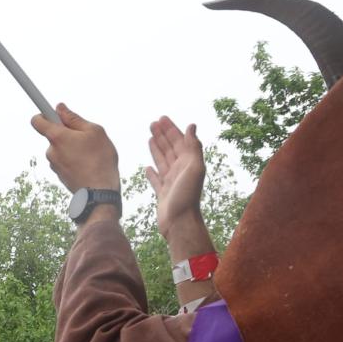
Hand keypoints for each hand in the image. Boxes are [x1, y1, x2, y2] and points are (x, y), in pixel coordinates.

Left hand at [29, 103, 118, 194]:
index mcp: (57, 137)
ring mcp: (54, 164)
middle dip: (67, 133)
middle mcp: (51, 151)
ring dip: (72, 147)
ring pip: (61, 148)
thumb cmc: (99, 159)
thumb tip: (60, 109)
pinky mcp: (59, 174)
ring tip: (89, 153)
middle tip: (84, 136)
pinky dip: (73, 158)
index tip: (49, 111)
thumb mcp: (94, 131)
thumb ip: (74, 119)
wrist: (99, 191)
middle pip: (54, 135)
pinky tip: (87, 163)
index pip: (37, 121)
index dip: (42, 114)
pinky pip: (64, 160)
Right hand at [142, 116, 204, 235]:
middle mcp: (180, 170)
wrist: (180, 222)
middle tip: (153, 123)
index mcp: (188, 163)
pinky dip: (152, 172)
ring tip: (149, 138)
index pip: (179, 141)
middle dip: (162, 135)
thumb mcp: (194, 168)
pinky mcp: (162, 193)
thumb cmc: (187, 196)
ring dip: (156, 149)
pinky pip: (156, 179)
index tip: (162, 119)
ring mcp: (171, 182)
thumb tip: (192, 126)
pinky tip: (147, 167)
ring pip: (162, 161)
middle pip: (170, 148)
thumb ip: (194, 147)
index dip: (171, 129)